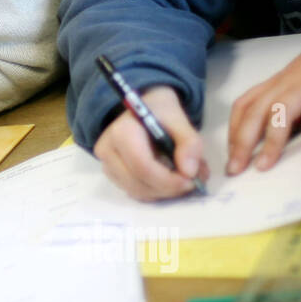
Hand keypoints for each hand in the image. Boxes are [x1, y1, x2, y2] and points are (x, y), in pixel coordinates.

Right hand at [94, 86, 206, 200]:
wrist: (140, 109)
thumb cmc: (158, 111)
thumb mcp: (178, 118)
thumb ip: (189, 142)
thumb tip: (189, 171)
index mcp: (122, 132)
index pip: (143, 167)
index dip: (169, 180)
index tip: (191, 181)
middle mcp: (108, 151)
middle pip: (139, 184)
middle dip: (169, 188)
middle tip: (192, 182)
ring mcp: (107, 165)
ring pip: (138, 192)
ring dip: (164, 192)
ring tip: (184, 178)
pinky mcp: (112, 175)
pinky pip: (135, 192)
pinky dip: (156, 192)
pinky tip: (169, 179)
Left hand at [227, 20, 300, 173]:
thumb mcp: (297, 82)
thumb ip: (285, 105)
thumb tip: (276, 138)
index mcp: (275, 84)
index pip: (244, 107)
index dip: (233, 131)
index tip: (229, 156)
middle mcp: (286, 85)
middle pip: (255, 112)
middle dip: (241, 142)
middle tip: (234, 170)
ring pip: (281, 113)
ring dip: (270, 142)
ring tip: (263, 167)